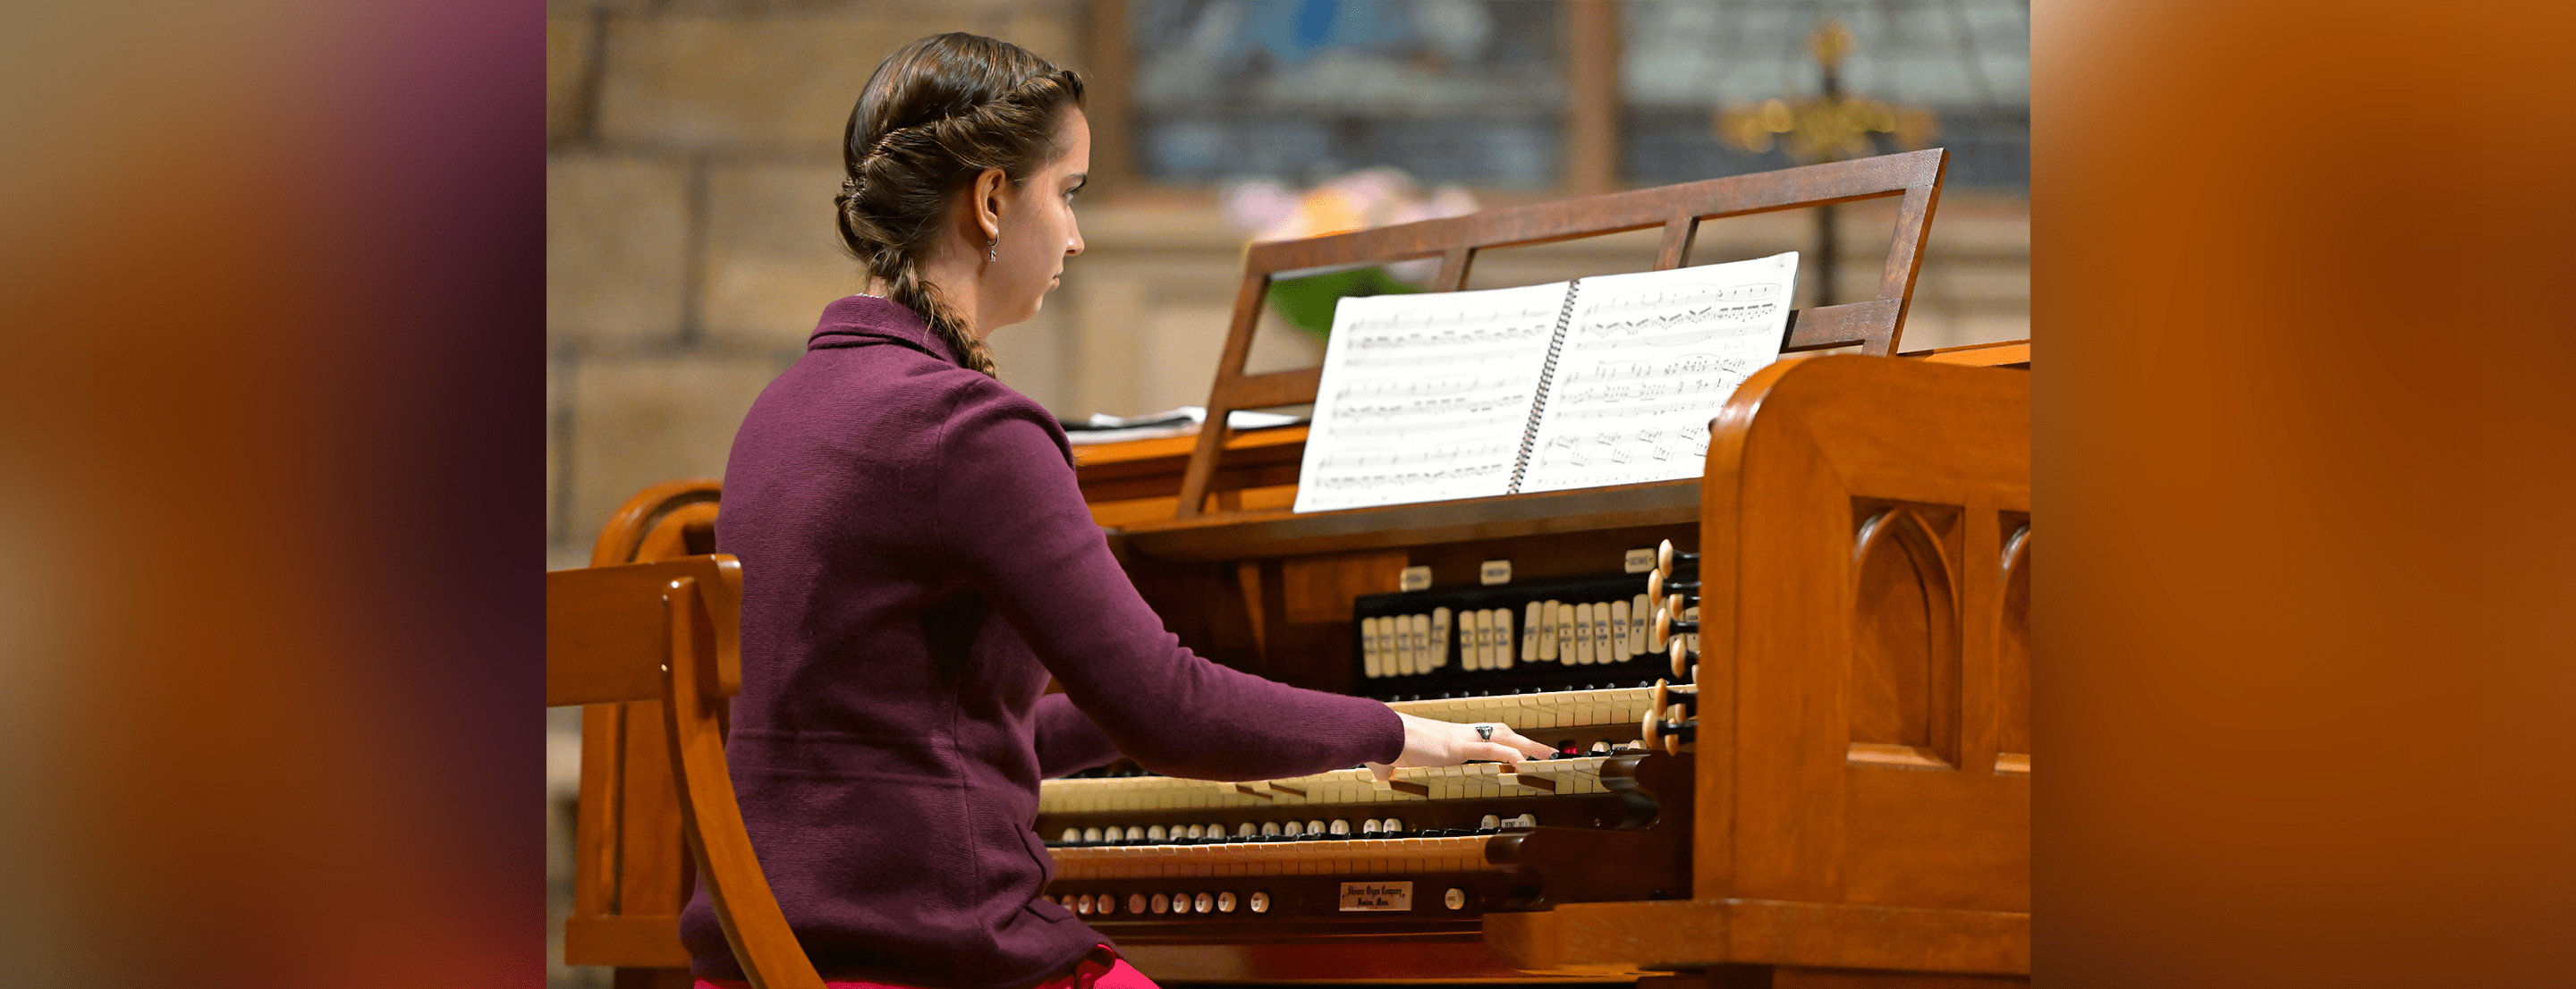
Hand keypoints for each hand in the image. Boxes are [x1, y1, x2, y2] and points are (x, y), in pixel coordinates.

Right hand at [1367, 711, 1554, 781]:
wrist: (1381, 732)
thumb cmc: (1385, 743)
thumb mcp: (1391, 759)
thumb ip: (1389, 767)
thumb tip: (1380, 773)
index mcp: (1449, 736)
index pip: (1485, 734)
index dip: (1504, 740)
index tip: (1519, 747)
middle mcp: (1459, 733)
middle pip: (1502, 732)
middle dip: (1527, 742)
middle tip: (1547, 750)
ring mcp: (1460, 739)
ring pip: (1503, 738)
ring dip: (1527, 746)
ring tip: (1547, 755)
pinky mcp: (1456, 748)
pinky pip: (1488, 750)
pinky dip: (1507, 755)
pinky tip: (1522, 763)